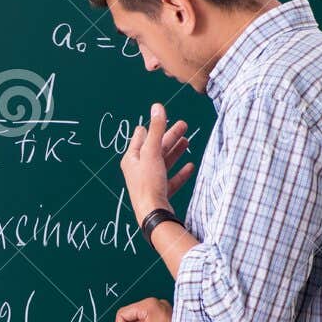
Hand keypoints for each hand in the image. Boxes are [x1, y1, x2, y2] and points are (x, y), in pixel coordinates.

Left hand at [120, 103, 194, 221]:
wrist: (154, 214)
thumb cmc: (148, 183)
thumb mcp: (152, 152)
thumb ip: (156, 129)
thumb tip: (157, 107)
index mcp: (132, 160)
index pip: (140, 138)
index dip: (151, 127)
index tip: (160, 118)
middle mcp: (138, 171)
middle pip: (155, 149)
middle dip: (169, 137)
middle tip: (184, 125)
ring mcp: (149, 183)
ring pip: (164, 163)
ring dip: (175, 152)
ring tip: (188, 141)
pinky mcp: (160, 194)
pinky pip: (171, 180)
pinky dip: (180, 172)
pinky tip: (190, 166)